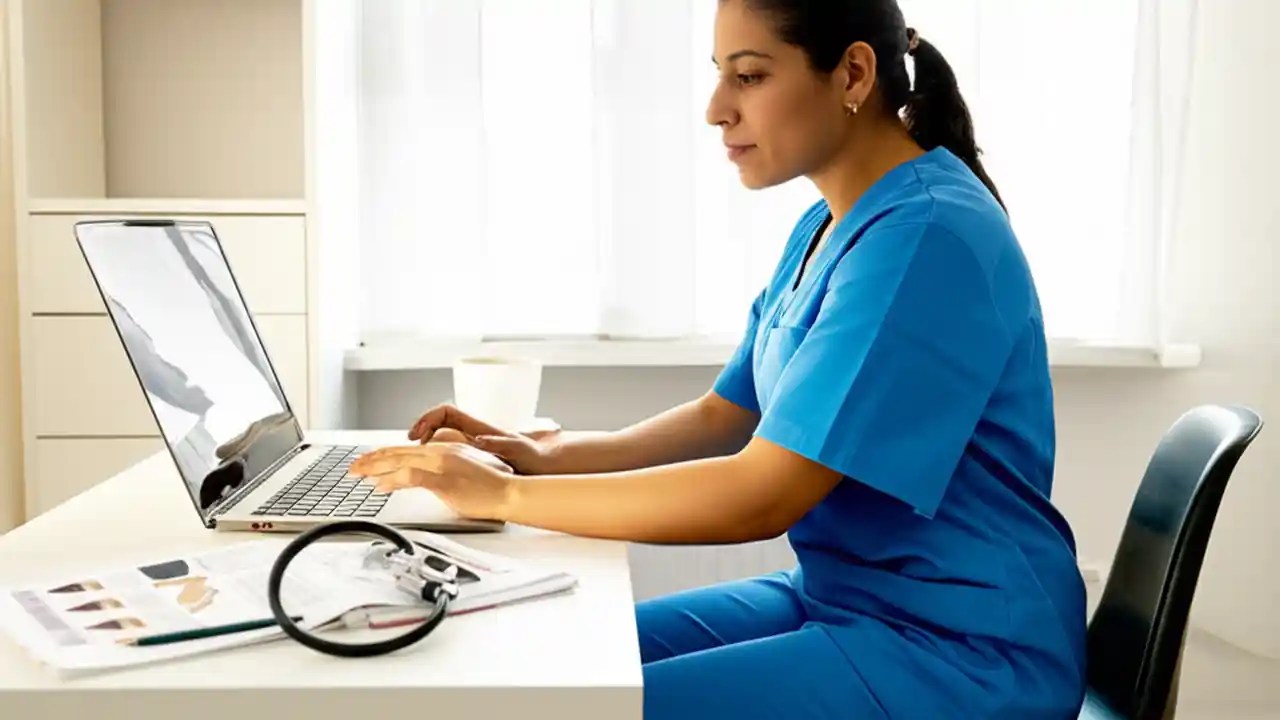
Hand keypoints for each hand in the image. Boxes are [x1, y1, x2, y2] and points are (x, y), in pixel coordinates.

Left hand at [349, 443, 517, 520]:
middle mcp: (441, 451)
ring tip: (359, 475)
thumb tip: (423, 478)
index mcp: (445, 448)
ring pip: (399, 461)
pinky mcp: (444, 478)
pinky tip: (380, 486)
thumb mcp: (464, 471)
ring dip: (374, 468)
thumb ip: (443, 471)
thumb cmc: (491, 486)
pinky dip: (392, 480)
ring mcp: (442, 463)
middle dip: (371, 460)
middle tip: (353, 468)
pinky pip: (411, 476)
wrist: (509, 491)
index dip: (384, 454)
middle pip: (398, 452)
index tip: (368, 461)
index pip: (407, 448)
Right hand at [408, 403, 562, 474]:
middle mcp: (472, 433)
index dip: (428, 418)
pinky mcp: (473, 459)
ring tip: (411, 456)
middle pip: (437, 423)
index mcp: (479, 427)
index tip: (417, 433)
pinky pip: (448, 453)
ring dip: (424, 443)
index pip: (446, 412)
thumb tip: (479, 440)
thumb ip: (500, 444)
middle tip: (407, 443)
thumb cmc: (534, 457)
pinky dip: (435, 458)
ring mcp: (471, 446)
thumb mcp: (518, 450)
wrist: (545, 467)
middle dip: (420, 429)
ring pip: (440, 438)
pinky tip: (430, 469)